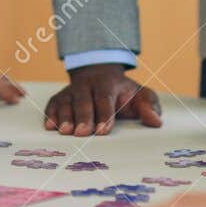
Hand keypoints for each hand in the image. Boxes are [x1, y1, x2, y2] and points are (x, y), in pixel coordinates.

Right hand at [43, 64, 161, 135]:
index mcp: (108, 84)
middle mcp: (87, 85)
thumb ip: (149, 106)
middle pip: (84, 101)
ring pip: (66, 102)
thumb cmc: (122, 92)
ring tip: (64, 132)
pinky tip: (50, 126)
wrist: (99, 73)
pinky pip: (53, 104)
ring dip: (65, 116)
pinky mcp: (60, 97)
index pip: (105, 99)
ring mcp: (72, 91)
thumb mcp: (140, 95)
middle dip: (82, 117)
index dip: (104, 115)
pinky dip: (50, 114)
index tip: (103, 131)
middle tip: (81, 133)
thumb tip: (156, 121)